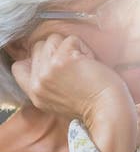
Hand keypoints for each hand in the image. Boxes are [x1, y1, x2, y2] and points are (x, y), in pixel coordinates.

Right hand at [12, 33, 137, 151]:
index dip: (36, 59)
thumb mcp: (58, 101)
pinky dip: (85, 49)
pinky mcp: (62, 60)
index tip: (55, 64)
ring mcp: (48, 70)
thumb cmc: (94, 106)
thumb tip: (45, 61)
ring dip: (72, 48)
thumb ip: (47, 83)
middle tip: (76, 69)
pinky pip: (71, 40)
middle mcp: (38, 82)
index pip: (18, 67)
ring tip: (84, 67)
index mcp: (35, 94)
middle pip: (38, 47)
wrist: (109, 112)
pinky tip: (91, 65)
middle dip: (59, 51)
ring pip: (53, 39)